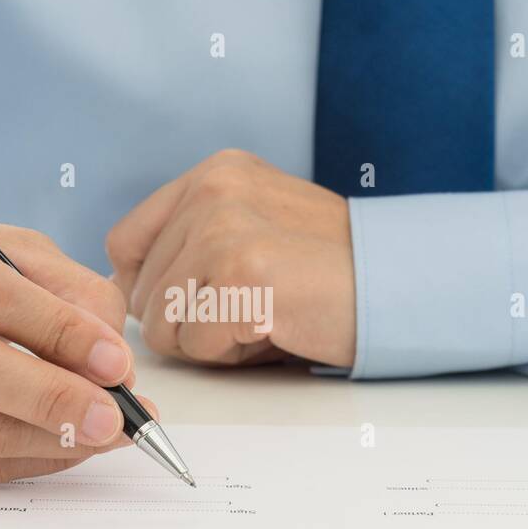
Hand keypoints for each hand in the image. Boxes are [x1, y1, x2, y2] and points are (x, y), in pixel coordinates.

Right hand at [0, 210, 149, 481]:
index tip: (115, 360)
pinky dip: (30, 459)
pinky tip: (69, 446)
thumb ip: (66, 289)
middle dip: (51, 396)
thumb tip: (112, 360)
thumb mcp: (9, 252)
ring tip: (107, 433)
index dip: (57, 329)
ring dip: (50, 439)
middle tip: (114, 416)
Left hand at [107, 149, 355, 366]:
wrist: (402, 284)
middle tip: (252, 307)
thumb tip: (126, 290)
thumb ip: (189, 246)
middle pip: (143, 294)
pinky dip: (235, 353)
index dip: (150, 290)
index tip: (195, 302)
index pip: (125, 243)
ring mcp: (223, 228)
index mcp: (212, 174)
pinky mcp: (240, 272)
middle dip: (189, 321)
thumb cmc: (329, 273)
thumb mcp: (253, 230)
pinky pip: (198, 346)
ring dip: (212, 340)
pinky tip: (277, 326)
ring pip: (164, 326)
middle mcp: (212, 190)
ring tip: (265, 314)